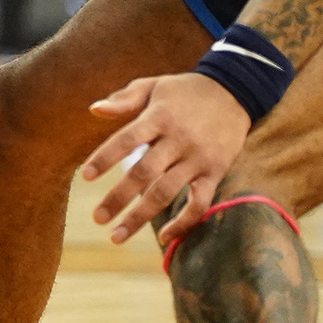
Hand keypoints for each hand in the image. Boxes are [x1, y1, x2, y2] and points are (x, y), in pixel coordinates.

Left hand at [79, 71, 250, 245]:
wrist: (236, 91)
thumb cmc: (185, 91)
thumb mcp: (154, 86)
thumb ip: (124, 99)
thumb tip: (94, 110)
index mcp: (159, 118)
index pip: (126, 140)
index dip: (105, 158)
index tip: (85, 177)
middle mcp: (178, 140)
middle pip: (143, 173)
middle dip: (118, 198)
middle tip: (96, 218)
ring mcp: (198, 158)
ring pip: (166, 193)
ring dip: (140, 217)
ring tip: (116, 237)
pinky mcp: (216, 172)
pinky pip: (200, 203)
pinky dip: (183, 223)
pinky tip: (163, 237)